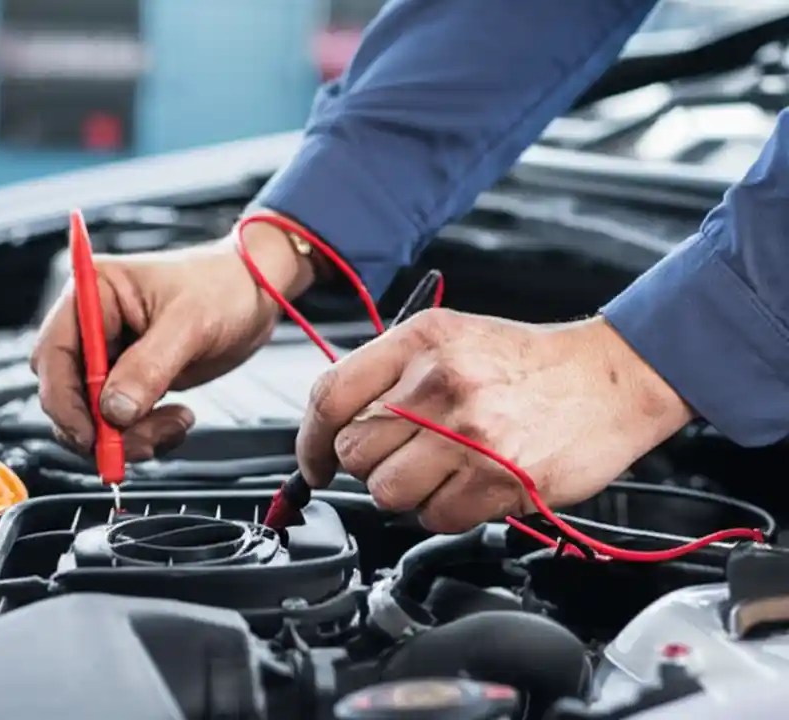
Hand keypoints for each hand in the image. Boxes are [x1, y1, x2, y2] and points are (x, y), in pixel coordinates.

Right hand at [32, 217, 315, 459]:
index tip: (90, 435)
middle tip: (140, 442)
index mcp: (91, 293)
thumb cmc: (224, 288)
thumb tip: (114, 411)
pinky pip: (118, 422)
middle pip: (63, 391)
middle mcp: (91, 325)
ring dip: (127, 435)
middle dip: (97, 426)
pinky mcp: (127, 380)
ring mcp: (108, 355)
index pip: (52, 353)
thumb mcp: (189, 323)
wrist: (255, 295)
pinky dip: (143, 433)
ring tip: (176, 423)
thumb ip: (148, 367)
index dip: (62, 400)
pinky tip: (177, 420)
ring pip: (91, 415)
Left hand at [297, 309, 693, 532]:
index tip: (313, 462)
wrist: (612, 376)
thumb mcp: (450, 339)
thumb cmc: (525, 362)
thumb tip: (334, 428)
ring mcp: (470, 434)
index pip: (330, 397)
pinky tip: (472, 482)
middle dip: (371, 465)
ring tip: (442, 469)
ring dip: (408, 493)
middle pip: (355, 454)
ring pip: (389, 494)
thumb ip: (389, 374)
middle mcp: (439, 384)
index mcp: (419, 342)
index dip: (309, 440)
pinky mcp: (501, 478)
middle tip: (404, 456)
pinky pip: (436, 517)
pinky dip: (446, 510)